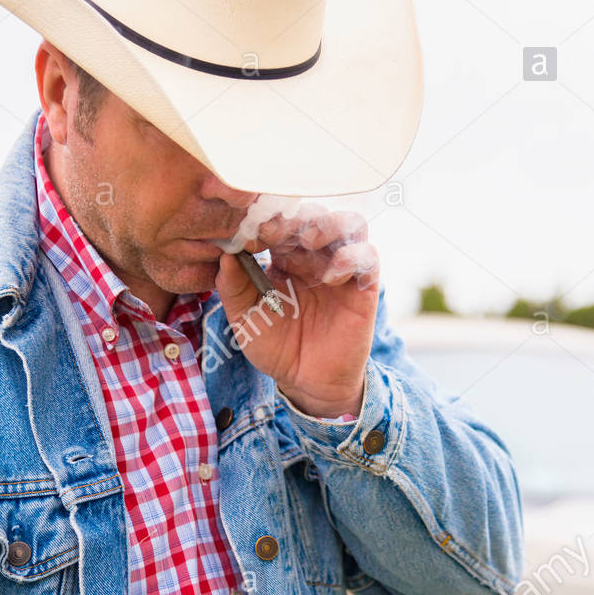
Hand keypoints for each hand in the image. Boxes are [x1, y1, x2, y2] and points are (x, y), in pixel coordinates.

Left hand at [214, 203, 378, 417]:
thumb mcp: (245, 319)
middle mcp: (315, 256)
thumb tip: (225, 254)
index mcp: (284, 257)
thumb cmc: (276, 347)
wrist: (306, 381)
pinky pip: (368, 257)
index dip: (266, 219)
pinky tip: (331, 276)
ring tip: (308, 242)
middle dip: (295, 217)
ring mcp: (341, 269)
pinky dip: (352, 257)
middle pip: (315, 213)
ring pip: (350, 224)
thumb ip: (233, 287)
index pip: (281, 221)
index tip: (249, 231)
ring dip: (329, 225)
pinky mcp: (363, 287)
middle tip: (274, 232)